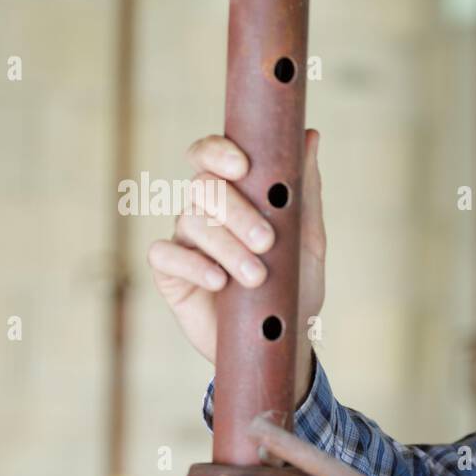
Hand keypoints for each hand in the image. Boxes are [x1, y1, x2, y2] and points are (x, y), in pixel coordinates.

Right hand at [147, 129, 325, 402]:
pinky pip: (166, 255)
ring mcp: (185, 240)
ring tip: (257, 277)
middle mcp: (205, 210)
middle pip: (203, 188)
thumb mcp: (308, 239)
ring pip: (191, 222)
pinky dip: (194, 265)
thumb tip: (310, 135)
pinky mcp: (170, 274)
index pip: (211, 154)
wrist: (285, 341)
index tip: (243, 167)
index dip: (218, 151)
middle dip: (237, 214)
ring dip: (227, 248)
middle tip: (268, 243)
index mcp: (235, 192)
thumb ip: (305, 189)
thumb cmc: (295, 285)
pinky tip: (219, 281)